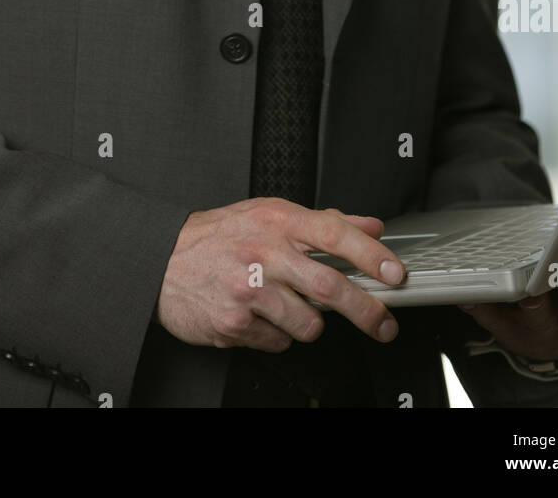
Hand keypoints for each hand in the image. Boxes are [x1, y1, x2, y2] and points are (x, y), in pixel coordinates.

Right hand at [153, 197, 404, 350]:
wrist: (162, 261)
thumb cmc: (218, 237)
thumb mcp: (268, 215)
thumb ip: (322, 222)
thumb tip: (370, 226)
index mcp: (277, 221)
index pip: (335, 234)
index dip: (371, 255)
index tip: (395, 274)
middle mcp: (264, 253)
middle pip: (330, 287)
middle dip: (367, 311)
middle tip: (384, 324)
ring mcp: (249, 290)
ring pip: (308, 324)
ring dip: (309, 324)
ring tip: (289, 308)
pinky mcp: (235, 323)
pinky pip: (278, 342)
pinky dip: (277, 335)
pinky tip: (259, 316)